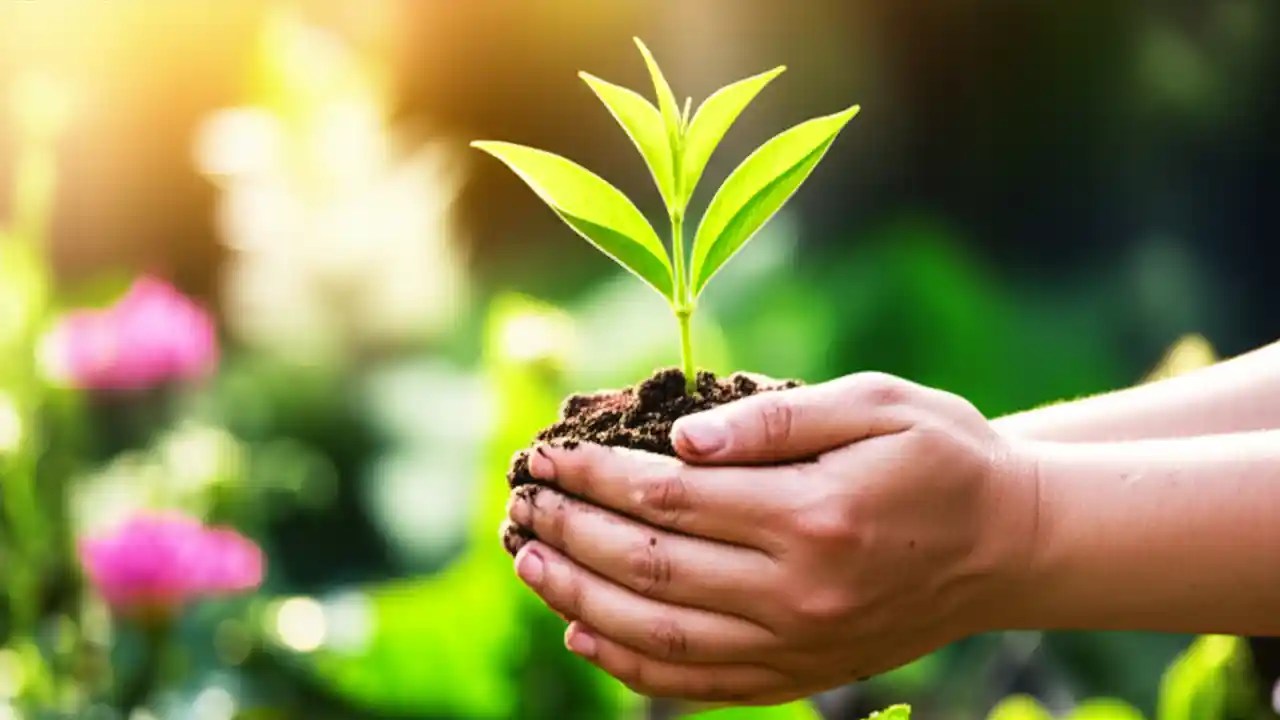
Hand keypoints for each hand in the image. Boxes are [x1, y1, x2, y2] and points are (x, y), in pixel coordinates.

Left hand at [505, 372, 1037, 703]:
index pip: (671, 496)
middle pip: (652, 566)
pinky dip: (634, 665)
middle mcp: (801, 591)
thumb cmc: (943, 455)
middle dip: (573, 528)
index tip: (548, 451)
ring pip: (661, 634)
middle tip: (522, 500)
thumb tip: (678, 437)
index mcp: (815, 513)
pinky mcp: (805, 675)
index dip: (597, 473)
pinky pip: (702, 683)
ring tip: (529, 562)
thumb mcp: (876, 404)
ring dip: (581, 599)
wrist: (1012, 544)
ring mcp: (801, 644)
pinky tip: (585, 636)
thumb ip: (776, 421)